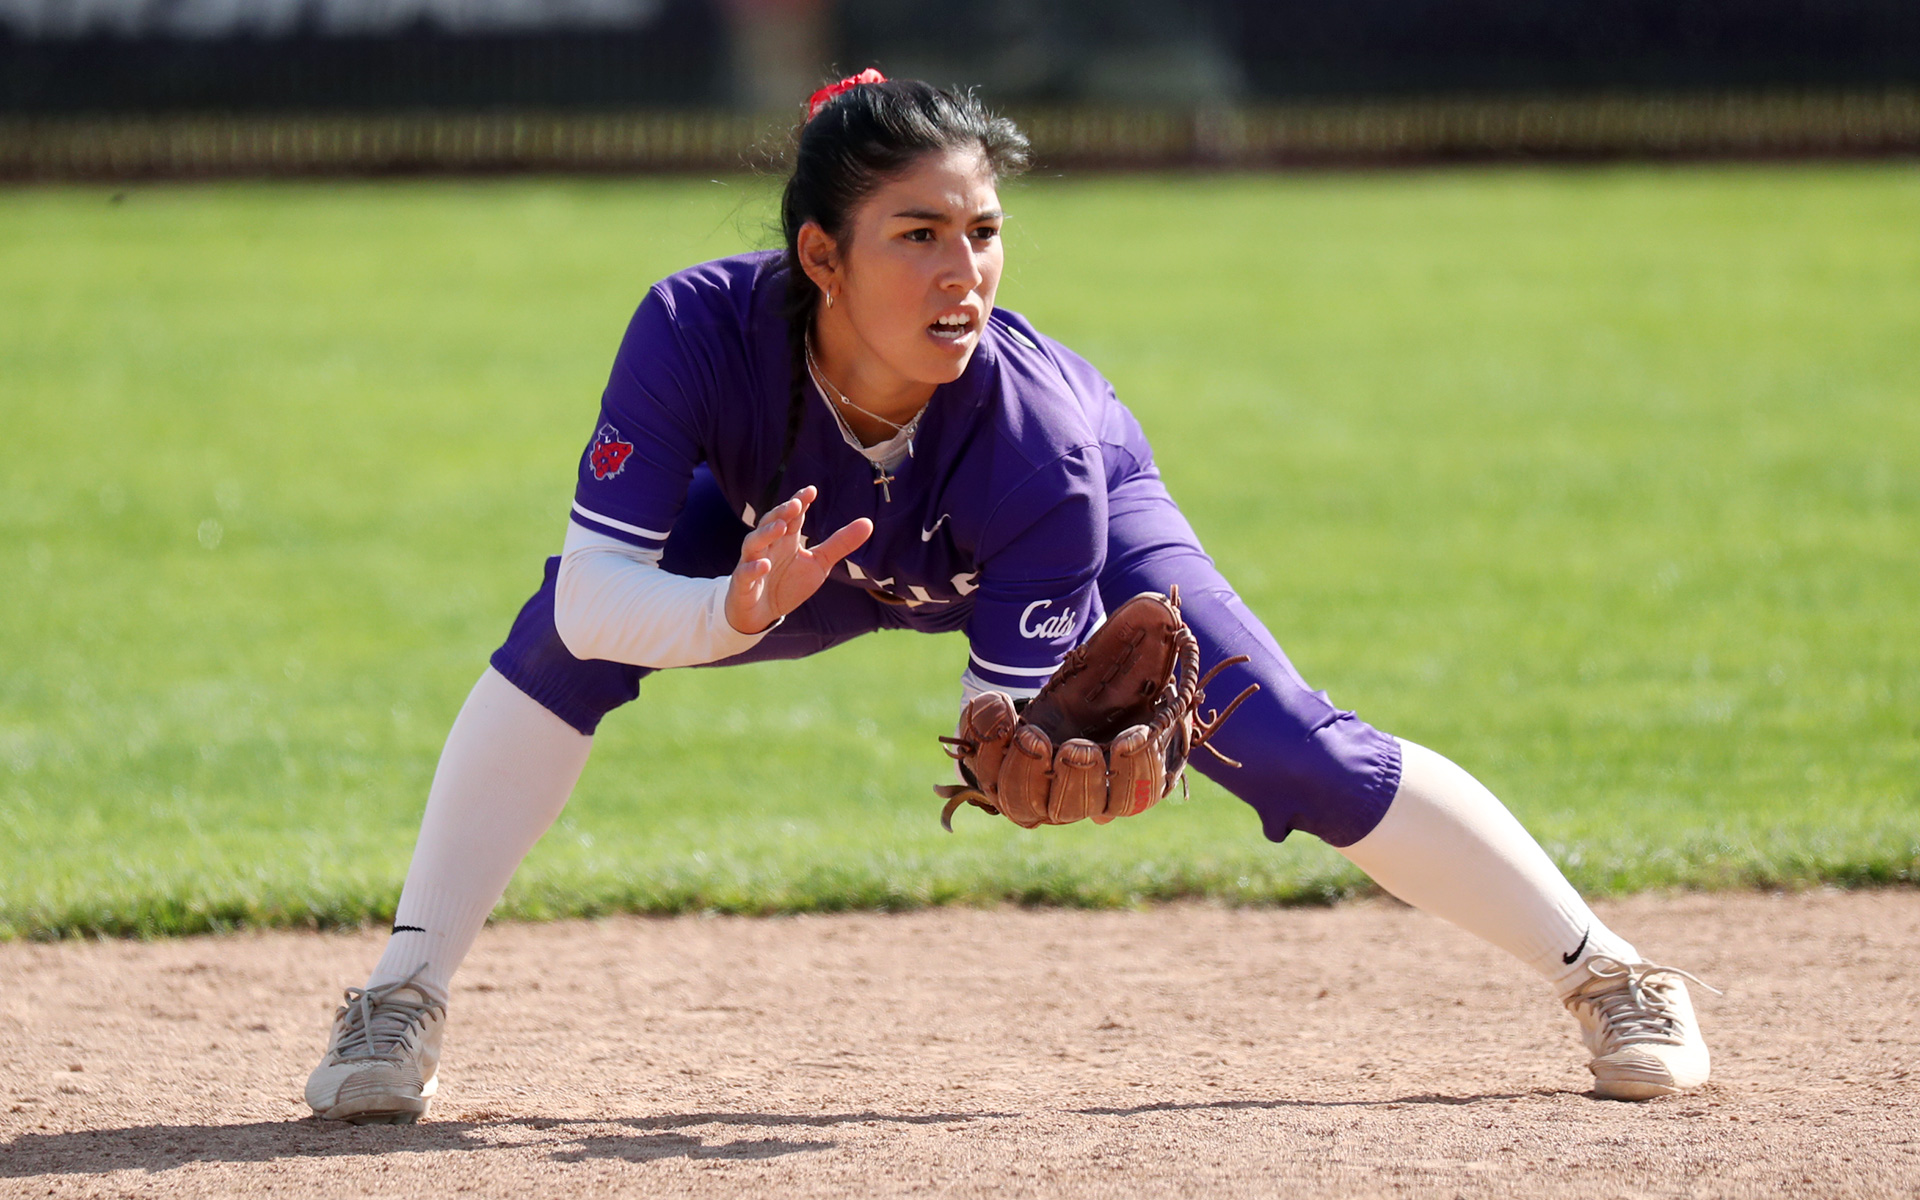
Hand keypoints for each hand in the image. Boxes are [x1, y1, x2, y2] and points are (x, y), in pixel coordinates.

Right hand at [725, 486, 871, 635]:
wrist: (761, 614)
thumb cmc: (789, 584)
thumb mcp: (819, 563)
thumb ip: (840, 543)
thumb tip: (868, 522)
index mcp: (786, 539)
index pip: (792, 516)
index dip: (799, 502)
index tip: (811, 491)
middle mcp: (768, 547)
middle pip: (771, 524)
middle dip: (781, 513)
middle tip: (795, 504)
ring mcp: (752, 563)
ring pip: (754, 543)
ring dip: (765, 533)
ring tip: (781, 527)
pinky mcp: (743, 584)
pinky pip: (744, 573)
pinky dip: (752, 568)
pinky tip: (763, 565)